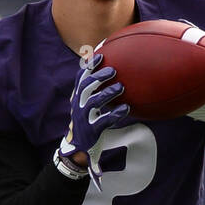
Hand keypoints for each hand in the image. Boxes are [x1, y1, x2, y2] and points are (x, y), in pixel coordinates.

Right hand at [59, 50, 131, 186]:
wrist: (78, 148)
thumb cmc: (87, 123)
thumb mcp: (87, 107)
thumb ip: (95, 93)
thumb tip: (113, 76)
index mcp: (77, 98)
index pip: (81, 78)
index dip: (89, 66)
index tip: (100, 56)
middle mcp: (78, 106)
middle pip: (86, 87)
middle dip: (99, 77)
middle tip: (113, 71)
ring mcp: (84, 118)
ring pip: (93, 102)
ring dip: (107, 93)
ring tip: (121, 87)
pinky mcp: (92, 130)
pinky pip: (104, 120)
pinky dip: (115, 114)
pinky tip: (126, 108)